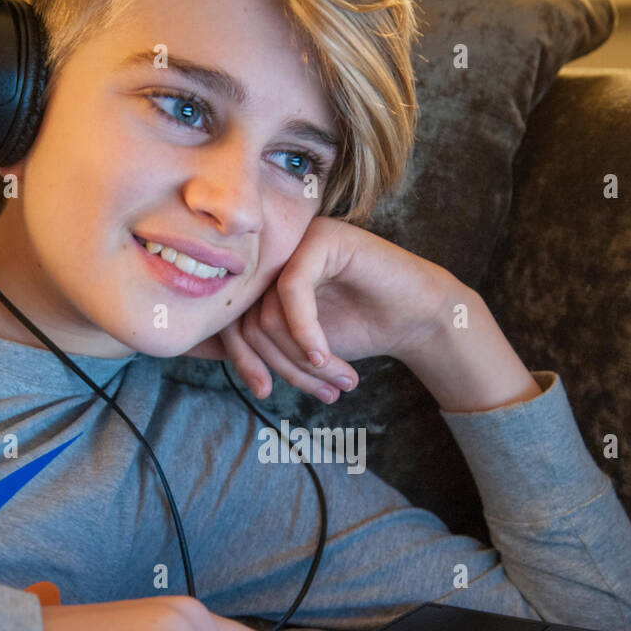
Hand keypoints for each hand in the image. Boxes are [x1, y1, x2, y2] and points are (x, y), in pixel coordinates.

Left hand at [181, 216, 461, 401]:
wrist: (420, 318)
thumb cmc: (363, 329)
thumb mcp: (301, 346)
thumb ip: (262, 343)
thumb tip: (211, 353)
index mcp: (264, 276)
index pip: (233, 320)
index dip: (243, 361)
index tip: (262, 390)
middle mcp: (276, 254)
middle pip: (249, 320)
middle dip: (283, 366)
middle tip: (320, 391)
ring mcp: (298, 241)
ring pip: (270, 313)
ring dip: (304, 360)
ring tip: (336, 381)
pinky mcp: (322, 239)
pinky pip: (292, 292)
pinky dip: (306, 334)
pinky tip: (326, 359)